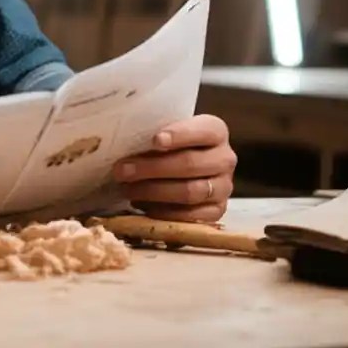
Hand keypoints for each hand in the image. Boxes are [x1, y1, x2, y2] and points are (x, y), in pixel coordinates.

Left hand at [113, 114, 236, 222]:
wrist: (181, 167)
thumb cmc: (165, 146)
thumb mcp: (162, 133)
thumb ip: (151, 133)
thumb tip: (122, 141)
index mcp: (215, 131)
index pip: (203, 131)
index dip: (180, 135)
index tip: (155, 140)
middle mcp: (225, 158)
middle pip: (190, 164)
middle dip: (152, 168)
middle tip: (122, 170)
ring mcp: (224, 186)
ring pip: (190, 191)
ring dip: (153, 192)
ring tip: (127, 189)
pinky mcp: (217, 211)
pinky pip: (192, 216)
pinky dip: (164, 212)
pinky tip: (143, 205)